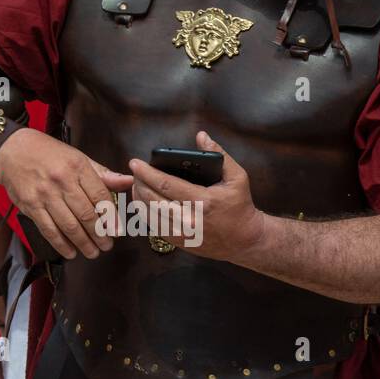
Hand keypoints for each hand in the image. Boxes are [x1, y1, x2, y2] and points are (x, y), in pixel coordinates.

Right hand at [0, 129, 132, 259]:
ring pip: (69, 225)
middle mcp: (61, 181)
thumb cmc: (48, 153)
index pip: (100, 196)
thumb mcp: (77, 157)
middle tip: (107, 246)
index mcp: (77, 166)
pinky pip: (48, 229)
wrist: (12, 150)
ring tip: (93, 252)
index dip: (111, 217)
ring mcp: (44, 194)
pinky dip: (61, 244)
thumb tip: (128, 182)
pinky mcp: (30, 205)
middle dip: (99, 235)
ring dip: (83, 243)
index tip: (117, 231)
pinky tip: (71, 252)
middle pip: (86, 214)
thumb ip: (102, 173)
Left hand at [127, 131, 264, 260]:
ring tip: (135, 185)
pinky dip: (145, 214)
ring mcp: (183, 233)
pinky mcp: (180, 243)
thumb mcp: (237, 178)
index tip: (135, 163)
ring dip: (138, 198)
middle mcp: (190, 219)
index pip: (166, 184)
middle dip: (138, 183)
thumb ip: (220, 155)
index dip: (147, 172)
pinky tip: (142, 202)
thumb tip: (201, 136)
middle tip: (133, 172)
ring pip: (150, 215)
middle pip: (152, 199)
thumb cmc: (240, 205)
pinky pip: (154, 227)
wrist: (246, 240)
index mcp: (203, 201)